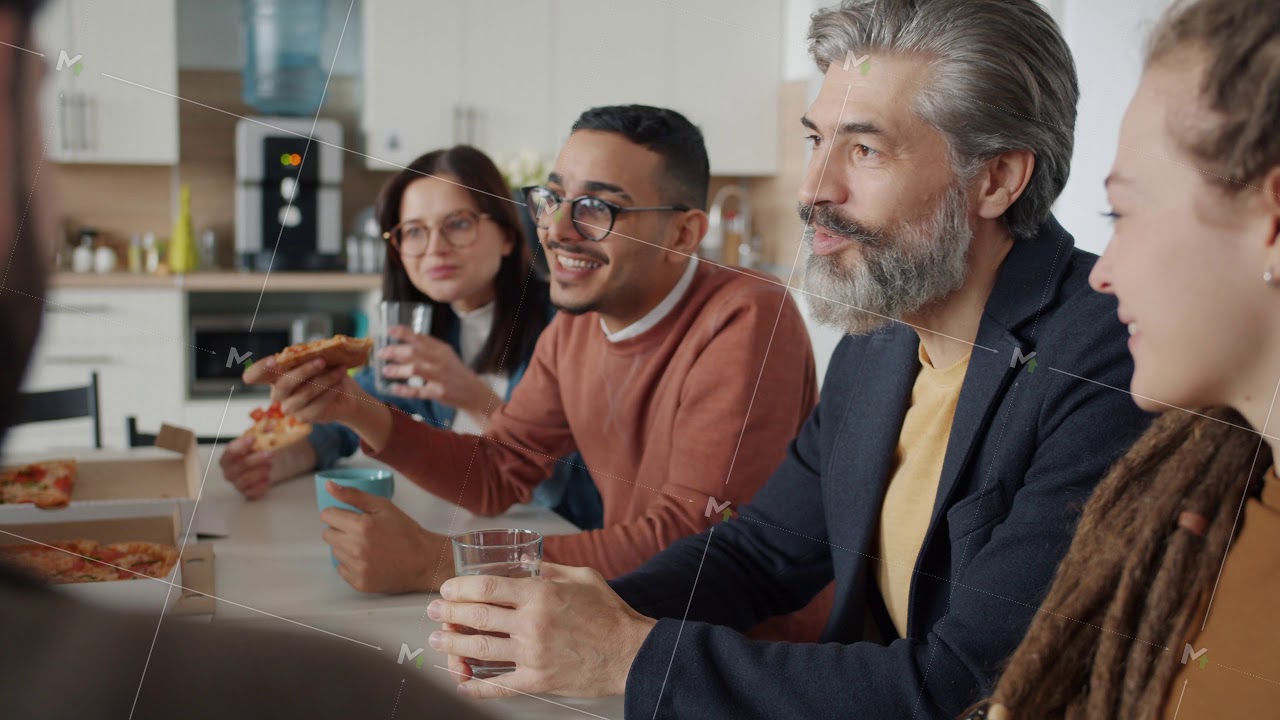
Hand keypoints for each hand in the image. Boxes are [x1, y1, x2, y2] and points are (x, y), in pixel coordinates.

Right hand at [219, 434, 317, 499]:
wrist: (261, 467)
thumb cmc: (255, 454)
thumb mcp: (257, 441)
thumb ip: (262, 432)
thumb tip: (270, 425)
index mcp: (228, 457)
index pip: (230, 451)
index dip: (242, 444)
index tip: (254, 438)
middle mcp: (229, 471)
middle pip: (241, 465)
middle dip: (257, 459)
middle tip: (270, 454)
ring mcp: (237, 483)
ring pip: (247, 478)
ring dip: (261, 471)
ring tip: (270, 465)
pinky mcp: (246, 493)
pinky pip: (253, 492)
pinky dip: (262, 485)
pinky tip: (268, 478)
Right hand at [243, 356, 369, 424]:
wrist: (345, 393)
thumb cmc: (326, 371)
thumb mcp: (317, 357)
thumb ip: (307, 352)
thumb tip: (303, 349)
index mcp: (275, 375)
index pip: (256, 374)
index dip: (259, 369)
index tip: (273, 360)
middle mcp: (278, 393)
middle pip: (284, 384)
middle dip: (304, 371)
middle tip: (322, 361)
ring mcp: (289, 407)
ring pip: (304, 394)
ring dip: (325, 380)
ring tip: (340, 370)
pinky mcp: (303, 418)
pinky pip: (316, 406)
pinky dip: (330, 393)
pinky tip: (340, 384)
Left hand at [320, 481, 453, 592]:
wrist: (424, 561)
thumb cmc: (405, 531)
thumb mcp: (383, 506)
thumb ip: (353, 495)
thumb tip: (328, 485)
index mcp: (362, 526)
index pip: (327, 516)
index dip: (338, 513)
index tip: (350, 517)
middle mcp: (357, 548)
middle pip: (328, 534)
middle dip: (341, 530)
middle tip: (362, 532)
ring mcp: (358, 567)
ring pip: (334, 551)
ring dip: (346, 547)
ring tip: (368, 546)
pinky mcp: (360, 583)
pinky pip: (342, 569)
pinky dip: (352, 564)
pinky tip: (369, 560)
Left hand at [380, 326, 501, 419]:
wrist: (473, 392)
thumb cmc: (454, 372)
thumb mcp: (445, 355)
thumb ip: (427, 348)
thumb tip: (402, 342)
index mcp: (441, 349)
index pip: (420, 337)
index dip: (403, 332)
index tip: (389, 330)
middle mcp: (440, 360)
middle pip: (414, 351)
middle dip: (395, 351)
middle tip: (381, 353)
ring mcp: (440, 376)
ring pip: (415, 369)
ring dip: (397, 370)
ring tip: (385, 371)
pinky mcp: (439, 392)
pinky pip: (418, 391)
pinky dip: (405, 390)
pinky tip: (394, 389)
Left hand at [427, 562, 656, 698]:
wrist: (631, 652)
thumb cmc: (610, 614)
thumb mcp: (582, 577)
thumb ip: (550, 569)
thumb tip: (525, 563)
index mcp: (540, 594)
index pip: (487, 587)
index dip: (460, 588)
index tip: (448, 589)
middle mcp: (532, 623)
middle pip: (477, 617)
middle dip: (448, 613)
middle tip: (434, 612)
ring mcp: (533, 654)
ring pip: (481, 650)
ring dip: (453, 646)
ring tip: (438, 641)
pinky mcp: (538, 680)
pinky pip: (500, 686)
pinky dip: (477, 687)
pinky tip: (463, 684)